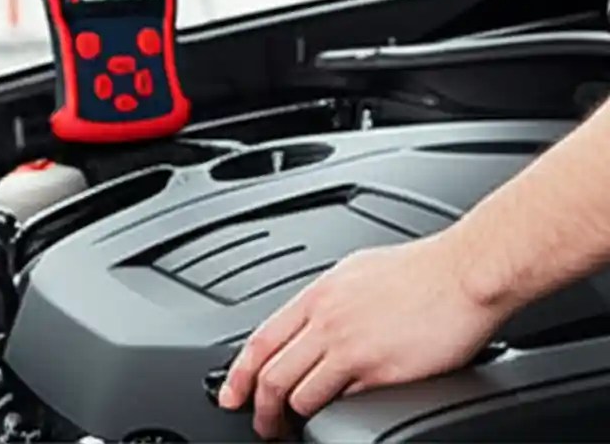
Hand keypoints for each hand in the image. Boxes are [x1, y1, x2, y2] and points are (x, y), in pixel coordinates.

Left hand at [217, 235, 510, 439]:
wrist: (466, 272)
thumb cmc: (422, 270)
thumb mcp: (354, 272)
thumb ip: (327, 300)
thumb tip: (312, 320)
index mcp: (317, 295)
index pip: (260, 340)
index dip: (238, 374)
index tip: (230, 394)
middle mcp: (326, 320)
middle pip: (272, 374)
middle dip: (260, 407)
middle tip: (262, 423)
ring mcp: (351, 347)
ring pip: (299, 394)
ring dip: (290, 417)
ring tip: (291, 428)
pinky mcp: (381, 372)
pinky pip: (341, 402)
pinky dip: (330, 414)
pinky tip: (332, 418)